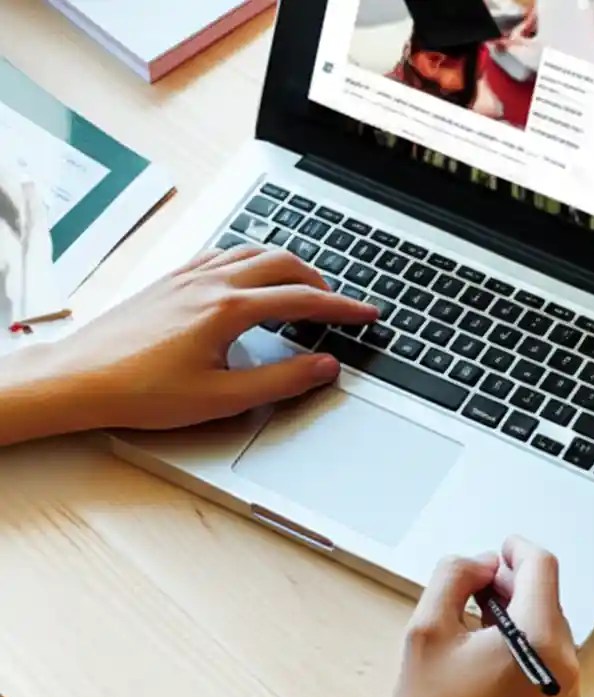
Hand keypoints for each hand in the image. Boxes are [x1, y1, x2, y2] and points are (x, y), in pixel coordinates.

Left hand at [0, 245, 376, 440]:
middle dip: (320, 283)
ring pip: (253, 251)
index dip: (342, 309)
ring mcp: (188, 276)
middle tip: (338, 307)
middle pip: (284, 264)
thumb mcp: (222, 398)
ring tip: (302, 289)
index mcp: (229, 309)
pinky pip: (223, 254)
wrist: (77, 378)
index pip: (303, 301)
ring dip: (287, 267)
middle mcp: (211, 282)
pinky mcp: (170, 280)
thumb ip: (282, 381)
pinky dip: (251, 261)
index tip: (367, 314)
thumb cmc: (139, 391)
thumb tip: (324, 367)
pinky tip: (249, 279)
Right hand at [390, 537, 580, 696]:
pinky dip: (523, 647)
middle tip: (478, 584)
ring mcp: (566, 691)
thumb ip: (451, 580)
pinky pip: (548, 662)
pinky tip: (489, 657)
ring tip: (476, 622)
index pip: (542, 567)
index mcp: (540, 638)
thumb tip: (478, 562)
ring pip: (547, 632)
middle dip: (512, 585)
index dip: (517, 549)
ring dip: (517, 617)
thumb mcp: (426, 635)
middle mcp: (565, 663)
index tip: (501, 548)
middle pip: (547, 600)